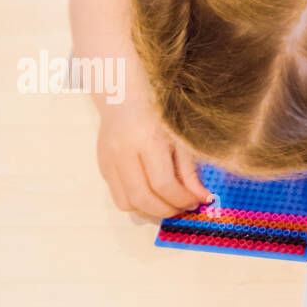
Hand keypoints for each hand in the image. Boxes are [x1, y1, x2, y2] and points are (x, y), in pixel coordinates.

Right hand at [96, 106, 211, 217]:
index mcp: (145, 140)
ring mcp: (108, 160)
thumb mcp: (180, 139)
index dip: (182, 199)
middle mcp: (122, 152)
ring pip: (127, 203)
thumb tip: (203, 198)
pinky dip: (138, 202)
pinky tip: (153, 194)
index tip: (196, 202)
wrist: (124, 95)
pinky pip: (119, 196)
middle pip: (143, 198)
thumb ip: (190, 172)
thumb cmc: (157, 113)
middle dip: (167, 210)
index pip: (163, 184)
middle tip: (183, 208)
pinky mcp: (103, 167)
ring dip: (151, 210)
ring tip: (168, 202)